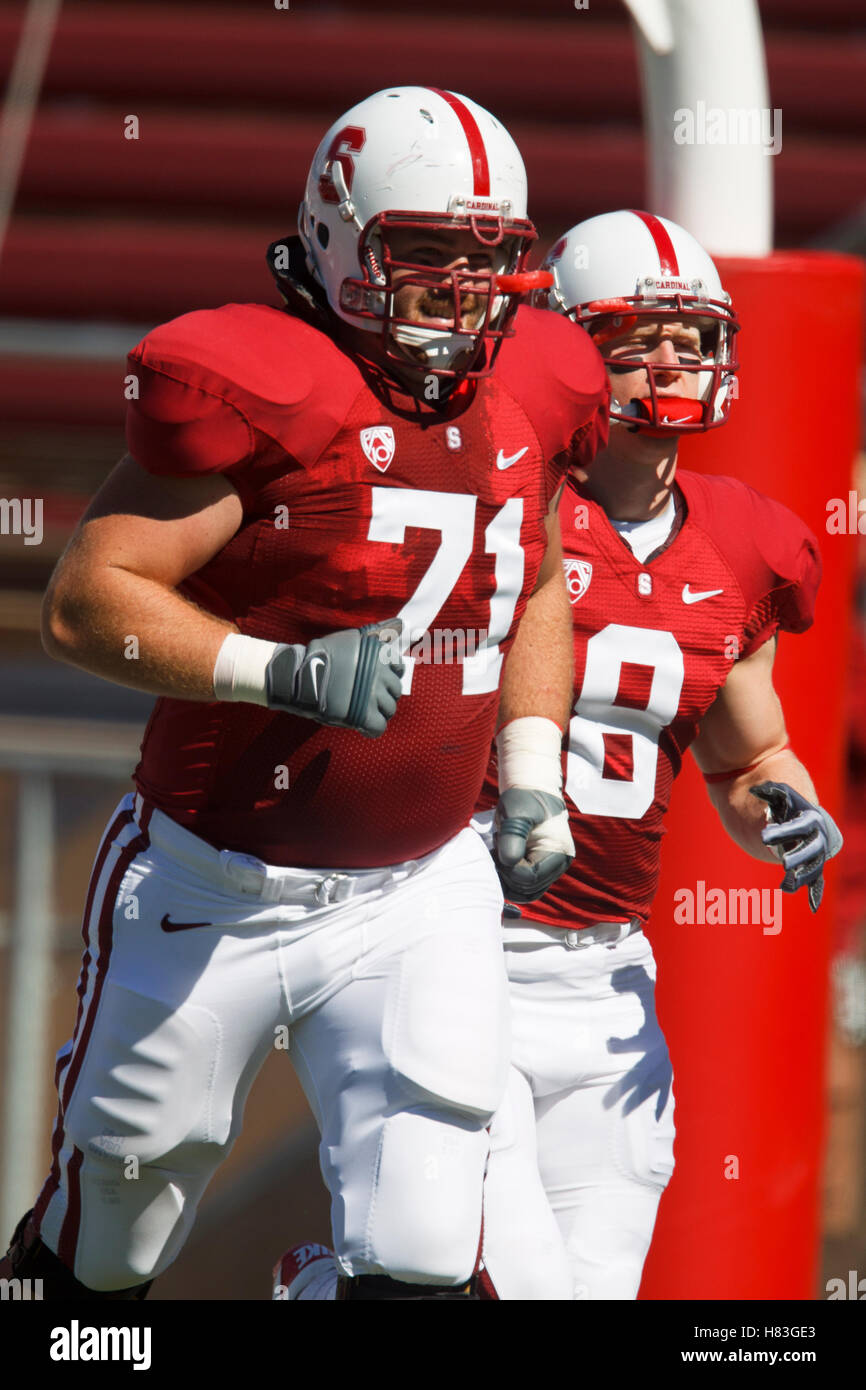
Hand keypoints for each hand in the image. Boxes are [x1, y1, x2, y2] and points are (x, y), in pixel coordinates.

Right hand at [265, 618, 403, 737]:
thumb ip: (379, 632)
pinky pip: (379, 727)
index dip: (389, 675)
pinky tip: (361, 725)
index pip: (398, 668)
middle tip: (366, 696)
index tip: (377, 679)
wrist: (301, 674)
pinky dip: (372, 728)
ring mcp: (372, 695)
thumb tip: (401, 623)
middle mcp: (380, 674)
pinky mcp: (362, 715)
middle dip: (383, 694)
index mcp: (379, 655)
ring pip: (389, 709)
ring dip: (378, 711)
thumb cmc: (324, 654)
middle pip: (395, 691)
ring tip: (362, 709)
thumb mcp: (354, 637)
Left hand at [494, 788, 574, 903]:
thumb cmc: (524, 799)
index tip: (497, 850)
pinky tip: (501, 861)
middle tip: (496, 850)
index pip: (529, 877)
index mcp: (558, 852)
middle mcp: (559, 864)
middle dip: (506, 874)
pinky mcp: (541, 868)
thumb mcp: (515, 815)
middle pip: (527, 888)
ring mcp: (551, 868)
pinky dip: (510, 879)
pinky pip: (525, 886)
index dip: (508, 869)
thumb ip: (512, 838)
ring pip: (525, 892)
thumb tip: (509, 862)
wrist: (531, 791)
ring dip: (507, 879)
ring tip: (499, 855)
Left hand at [750, 781, 842, 911]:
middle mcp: (818, 837)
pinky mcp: (811, 864)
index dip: (783, 832)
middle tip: (783, 863)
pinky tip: (812, 908)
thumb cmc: (788, 802)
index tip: (763, 837)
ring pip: (814, 867)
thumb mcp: (778, 793)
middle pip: (812, 848)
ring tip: (788, 886)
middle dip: (799, 856)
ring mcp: (816, 852)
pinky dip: (815, 893)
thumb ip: (768, 791)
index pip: (799, 826)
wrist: (800, 811)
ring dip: (803, 876)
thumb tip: (754, 789)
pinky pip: (817, 880)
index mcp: (811, 819)